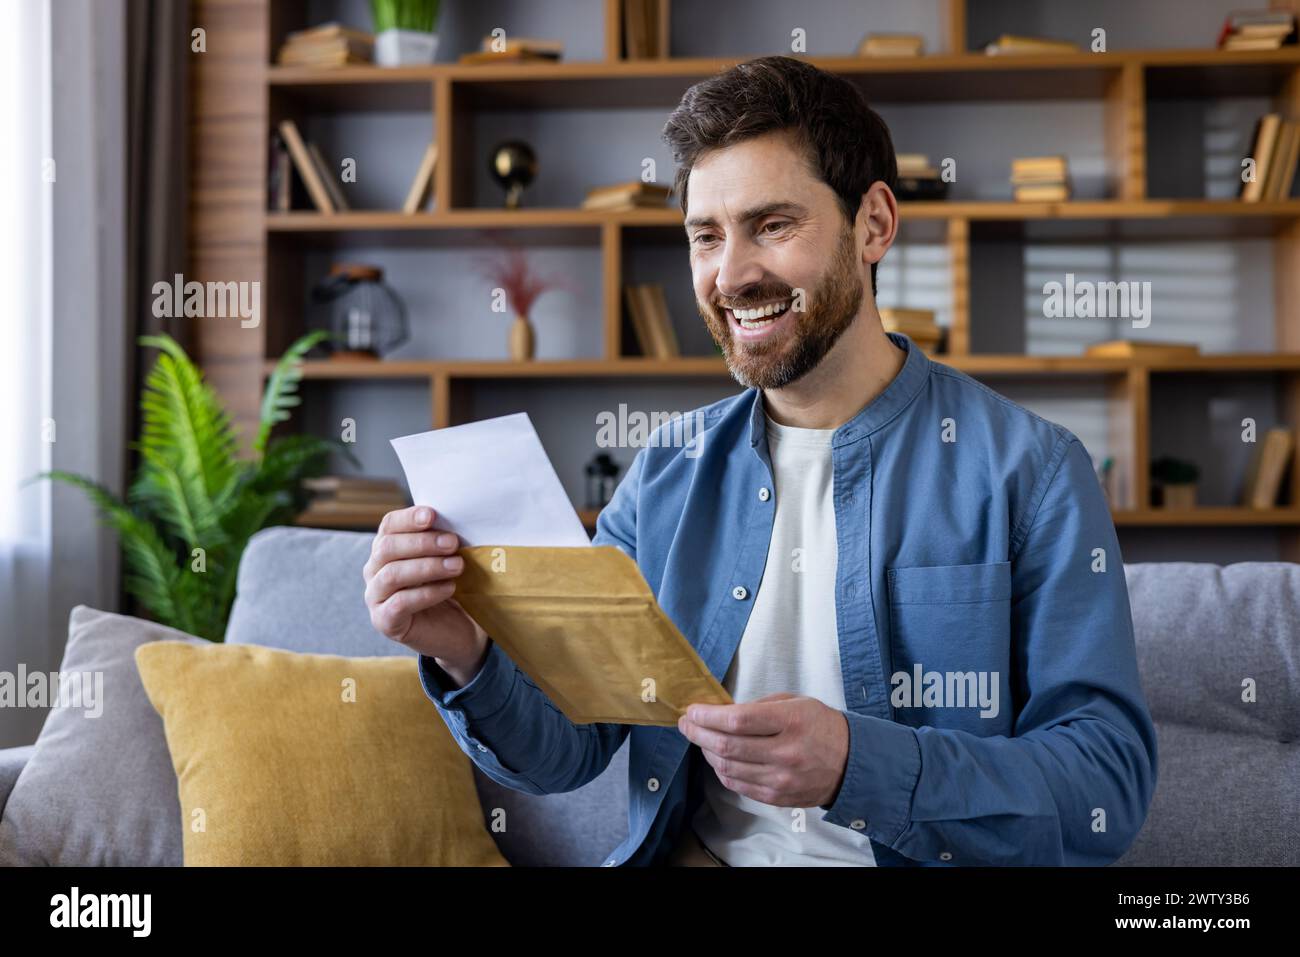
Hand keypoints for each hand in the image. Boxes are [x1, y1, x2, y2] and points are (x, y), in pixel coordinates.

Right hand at [363, 505, 488, 683]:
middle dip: (422, 543)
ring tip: (457, 566)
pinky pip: (400, 603)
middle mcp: (374, 570)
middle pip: (387, 547)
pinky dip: (427, 593)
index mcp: (387, 548)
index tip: (432, 515)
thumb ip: (443, 540)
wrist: (459, 630)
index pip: (389, 525)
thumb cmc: (451, 587)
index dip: (408, 518)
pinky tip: (449, 588)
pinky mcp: (384, 621)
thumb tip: (454, 519)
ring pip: (392, 574)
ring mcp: (375, 597)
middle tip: (453, 543)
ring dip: (428, 567)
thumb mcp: (447, 559)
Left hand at [677, 692, 848, 808]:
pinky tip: (717, 758)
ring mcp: (780, 778)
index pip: (737, 720)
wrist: (851, 762)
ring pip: (728, 767)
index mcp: (790, 722)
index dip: (708, 716)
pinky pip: (738, 785)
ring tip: (701, 739)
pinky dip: (721, 770)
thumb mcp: (795, 702)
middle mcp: (785, 752)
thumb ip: (758, 706)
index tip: (693, 710)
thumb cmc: (820, 726)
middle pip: (727, 745)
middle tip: (687, 724)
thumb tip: (720, 712)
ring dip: (707, 751)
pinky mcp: (777, 796)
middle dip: (698, 733)